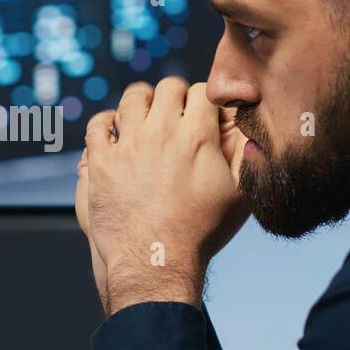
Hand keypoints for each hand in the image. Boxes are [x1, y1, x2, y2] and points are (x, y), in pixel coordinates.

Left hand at [77, 78, 249, 314]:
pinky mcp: (100, 162)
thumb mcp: (240, 195)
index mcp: (196, 137)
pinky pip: (98, 125)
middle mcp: (160, 133)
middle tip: (178, 113)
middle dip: (177, 96)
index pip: (203, 91)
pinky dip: (107, 123)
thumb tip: (252, 128)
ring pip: (132, 98)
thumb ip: (247, 156)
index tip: (204, 112)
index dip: (207, 99)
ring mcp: (127, 146)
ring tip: (148, 117)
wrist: (156, 263)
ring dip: (142, 102)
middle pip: (168, 87)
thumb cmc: (201, 232)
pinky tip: (116, 132)